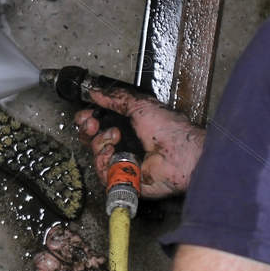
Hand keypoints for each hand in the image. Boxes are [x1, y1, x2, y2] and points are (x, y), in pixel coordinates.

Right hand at [74, 88, 203, 197]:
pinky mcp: (123, 179)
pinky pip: (102, 172)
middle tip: (93, 124)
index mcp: (128, 127)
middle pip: (91, 139)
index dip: (88, 119)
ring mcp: (123, 162)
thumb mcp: (141, 105)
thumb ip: (116, 97)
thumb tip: (97, 92)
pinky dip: (104, 160)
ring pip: (95, 155)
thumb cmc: (170, 130)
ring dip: (100, 143)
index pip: (99, 124)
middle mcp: (124, 145)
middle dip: (88, 129)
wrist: (181, 153)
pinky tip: (113, 152)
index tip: (88, 114)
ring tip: (114, 138)